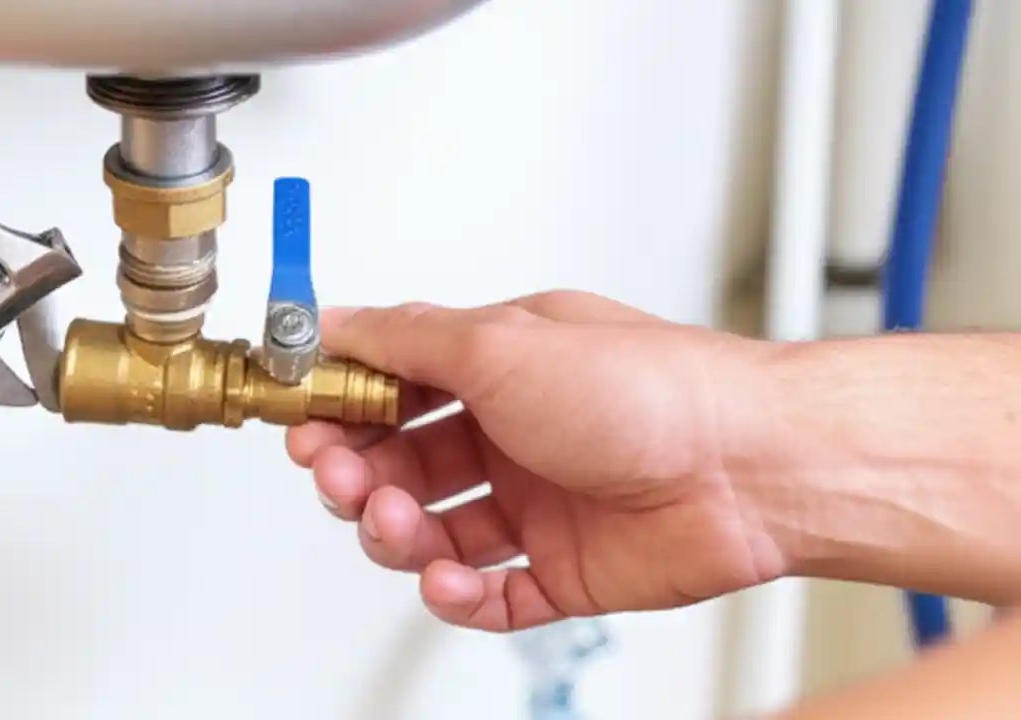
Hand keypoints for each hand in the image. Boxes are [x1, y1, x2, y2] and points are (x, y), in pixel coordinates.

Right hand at [287, 292, 783, 631]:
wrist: (750, 468)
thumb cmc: (648, 390)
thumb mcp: (504, 342)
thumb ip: (407, 337)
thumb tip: (334, 319)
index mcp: (496, 365)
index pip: (389, 381)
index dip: (339, 401)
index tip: (300, 414)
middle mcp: (511, 431)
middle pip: (396, 461)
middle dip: (354, 471)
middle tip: (337, 472)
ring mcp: (534, 502)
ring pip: (429, 530)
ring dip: (394, 533)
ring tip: (396, 526)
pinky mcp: (560, 568)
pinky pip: (485, 593)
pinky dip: (454, 594)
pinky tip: (449, 581)